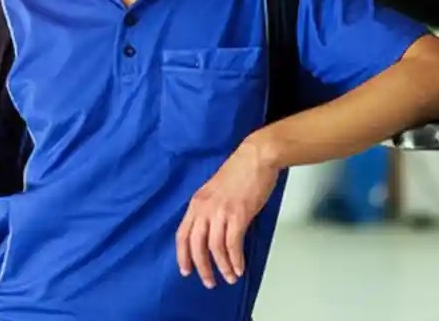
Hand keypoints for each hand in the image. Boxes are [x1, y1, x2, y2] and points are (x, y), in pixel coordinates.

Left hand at [175, 139, 279, 288]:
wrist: (256, 157)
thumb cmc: (240, 172)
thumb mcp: (215, 191)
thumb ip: (210, 210)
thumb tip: (213, 232)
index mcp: (197, 202)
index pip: (182, 233)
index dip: (182, 255)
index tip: (186, 270)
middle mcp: (204, 207)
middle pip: (195, 244)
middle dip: (201, 267)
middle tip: (209, 282)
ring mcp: (220, 211)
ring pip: (214, 247)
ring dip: (222, 266)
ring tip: (229, 277)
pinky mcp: (238, 214)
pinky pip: (232, 243)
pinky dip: (235, 259)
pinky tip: (239, 268)